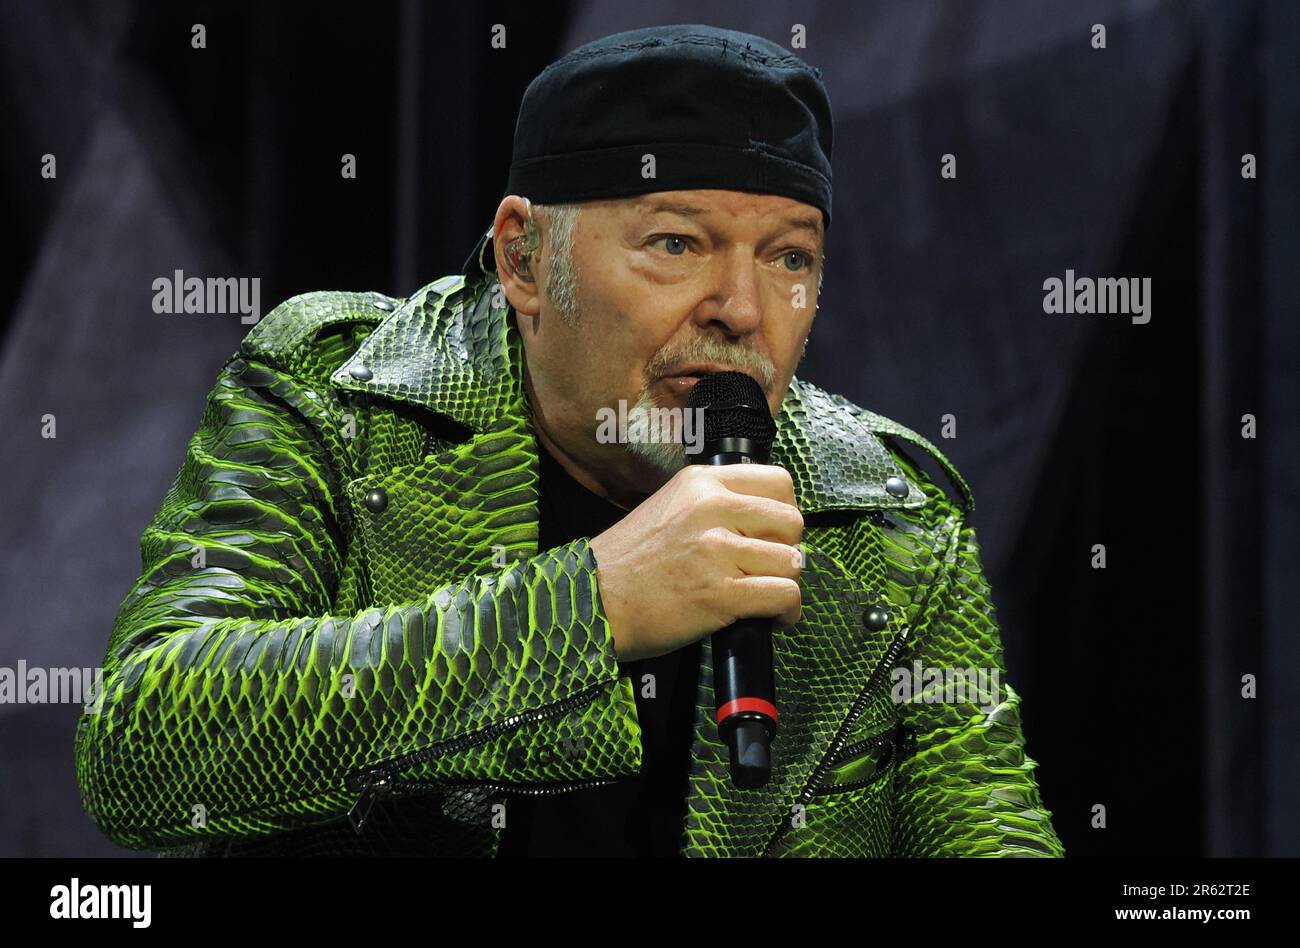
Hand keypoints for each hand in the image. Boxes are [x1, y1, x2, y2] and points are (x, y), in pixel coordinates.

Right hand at [589, 463, 803, 661]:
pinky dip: (786, 612)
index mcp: (701, 482)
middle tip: (766, 568)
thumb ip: (714, 505)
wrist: (592, 601)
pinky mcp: (720, 593)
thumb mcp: (669, 507)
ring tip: (766, 596)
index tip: (772, 534)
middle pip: (792, 521)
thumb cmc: (629, 562)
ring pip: (793, 561)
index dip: (783, 512)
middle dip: (787, 549)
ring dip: (785, 583)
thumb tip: (765, 524)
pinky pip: (784, 595)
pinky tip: (773, 619)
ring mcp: (716, 550)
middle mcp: (712, 508)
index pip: (779, 482)